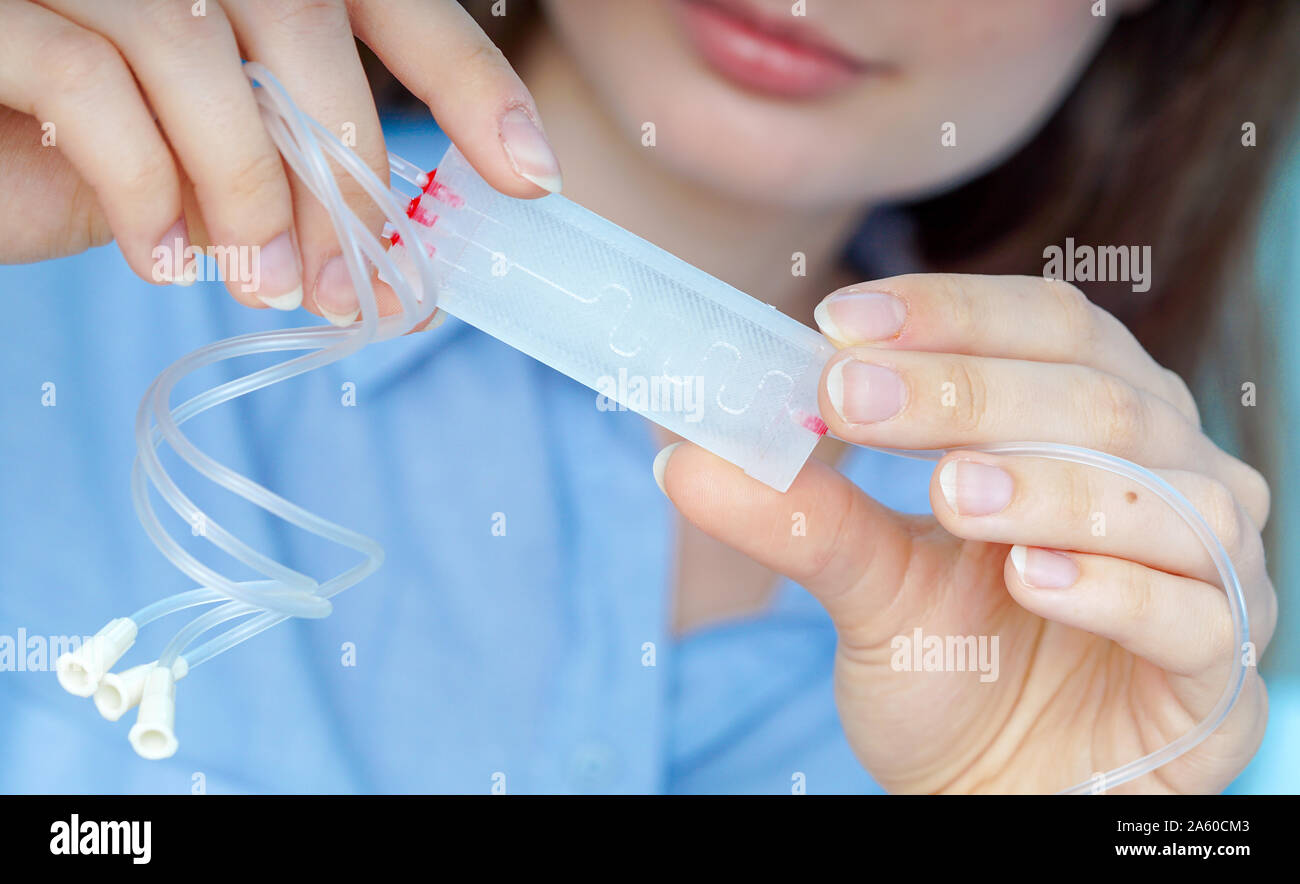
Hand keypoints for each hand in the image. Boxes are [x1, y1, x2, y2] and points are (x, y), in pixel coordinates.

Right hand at [0, 0, 558, 321]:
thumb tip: (388, 275)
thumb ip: (289, 181)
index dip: (468, 81)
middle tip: (353, 287)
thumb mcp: (212, 168)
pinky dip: (144, 188)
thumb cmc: (87, 154)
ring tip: (258, 287)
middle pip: (304, 22)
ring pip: (200, 54)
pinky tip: (162, 260)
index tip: (530, 176)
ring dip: (249, 193)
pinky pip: (93, 86)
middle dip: (345, 172)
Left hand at [657, 273, 1273, 792]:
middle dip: (967, 391)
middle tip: (852, 398)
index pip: (1045, 327)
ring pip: (1156, 493)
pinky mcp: (1217, 667)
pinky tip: (1031, 582)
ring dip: (1045, 484)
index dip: (949, 313)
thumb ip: (801, 516)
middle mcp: (1164, 473)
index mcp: (1091, 422)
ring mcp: (1204, 567)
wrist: (998, 788)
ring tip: (949, 496)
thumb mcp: (869, 582)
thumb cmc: (954, 669)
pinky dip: (1111, 587)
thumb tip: (680, 456)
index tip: (838, 320)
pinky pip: (1191, 611)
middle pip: (1092, 396)